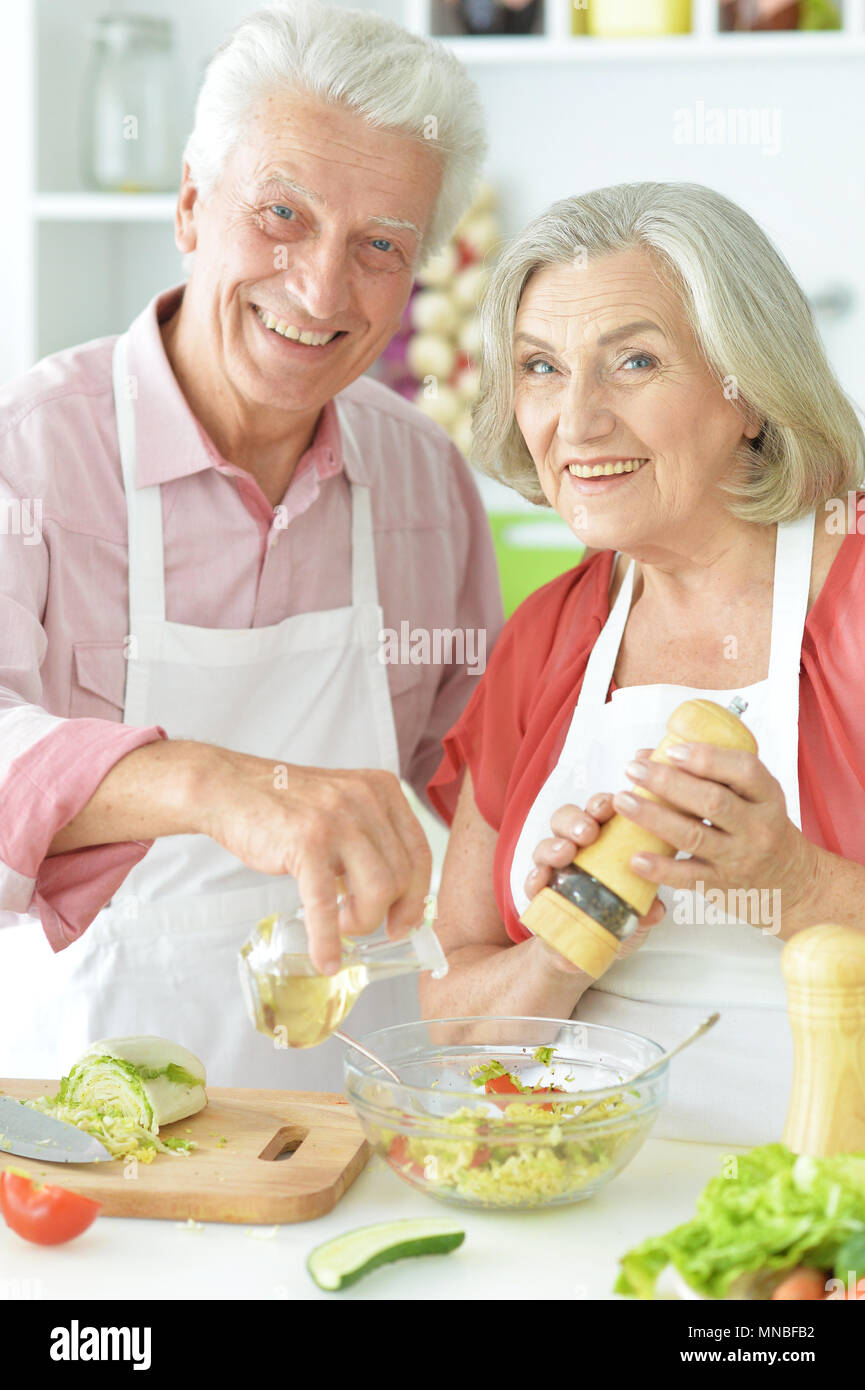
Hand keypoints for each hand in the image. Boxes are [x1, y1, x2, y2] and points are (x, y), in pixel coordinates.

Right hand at [196, 749, 431, 972]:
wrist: (229, 789)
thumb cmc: (286, 807)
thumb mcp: (343, 806)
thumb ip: (372, 839)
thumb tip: (401, 898)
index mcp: (382, 789)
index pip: (420, 852)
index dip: (418, 895)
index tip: (406, 921)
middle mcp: (366, 800)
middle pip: (402, 876)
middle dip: (386, 913)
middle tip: (362, 925)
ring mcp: (337, 820)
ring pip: (379, 890)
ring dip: (362, 921)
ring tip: (340, 924)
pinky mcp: (306, 843)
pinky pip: (326, 904)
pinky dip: (327, 940)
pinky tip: (325, 960)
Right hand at [525, 793, 665, 973]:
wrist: (585, 951)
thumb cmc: (614, 919)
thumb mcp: (636, 916)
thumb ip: (646, 911)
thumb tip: (657, 910)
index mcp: (601, 841)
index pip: (597, 812)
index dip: (600, 804)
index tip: (609, 806)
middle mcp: (574, 849)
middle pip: (566, 820)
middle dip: (575, 820)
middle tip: (588, 832)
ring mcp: (553, 870)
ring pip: (545, 846)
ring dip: (554, 846)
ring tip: (565, 853)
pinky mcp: (537, 894)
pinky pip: (531, 881)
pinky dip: (534, 878)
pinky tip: (542, 879)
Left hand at [612, 742, 816, 929]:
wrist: (790, 883)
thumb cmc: (760, 828)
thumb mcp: (752, 796)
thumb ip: (709, 773)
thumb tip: (647, 755)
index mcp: (767, 796)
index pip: (744, 770)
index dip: (707, 758)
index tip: (673, 751)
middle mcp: (757, 827)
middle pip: (712, 801)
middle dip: (668, 782)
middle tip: (634, 769)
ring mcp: (739, 857)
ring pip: (693, 835)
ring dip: (653, 817)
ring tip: (623, 802)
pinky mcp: (721, 884)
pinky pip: (687, 876)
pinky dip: (660, 868)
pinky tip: (636, 858)